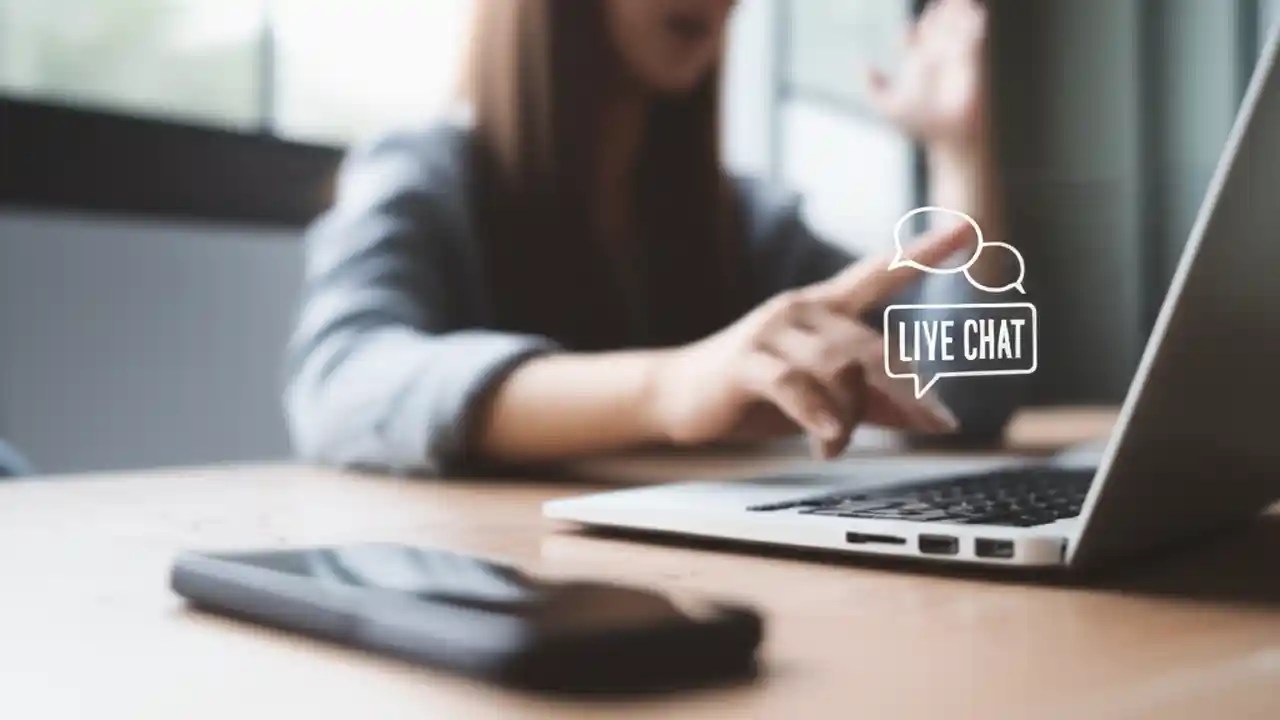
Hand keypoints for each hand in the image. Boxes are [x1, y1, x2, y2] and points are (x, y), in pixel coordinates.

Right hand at [646, 226, 969, 458]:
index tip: (966, 228)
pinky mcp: (746, 362)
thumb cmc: (754, 393)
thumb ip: (874, 401)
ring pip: (840, 370)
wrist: (676, 396)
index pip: (878, 274)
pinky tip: (827, 443)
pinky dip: (819, 418)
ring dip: (850, 418)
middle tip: (937, 425)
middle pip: (872, 348)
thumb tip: (934, 418)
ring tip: (835, 448)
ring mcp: (771, 332)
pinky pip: (796, 385)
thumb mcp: (823, 396)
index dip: (921, 252)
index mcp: (821, 309)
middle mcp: (800, 309)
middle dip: (910, 391)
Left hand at [865, 0, 988, 151]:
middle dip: (940, 12)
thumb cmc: (923, 127)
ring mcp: (958, 58)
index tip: (908, 31)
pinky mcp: (976, 62)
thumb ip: (875, 88)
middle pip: (938, 27)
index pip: (915, 39)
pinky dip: (975, 24)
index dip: (911, 33)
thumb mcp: (890, 108)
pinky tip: (974, 15)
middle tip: (941, 2)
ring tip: (958, 0)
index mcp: (919, 63)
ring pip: (957, 27)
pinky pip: (976, 37)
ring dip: (958, 11)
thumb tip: (864, 66)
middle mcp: (939, 58)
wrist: (951, 139)